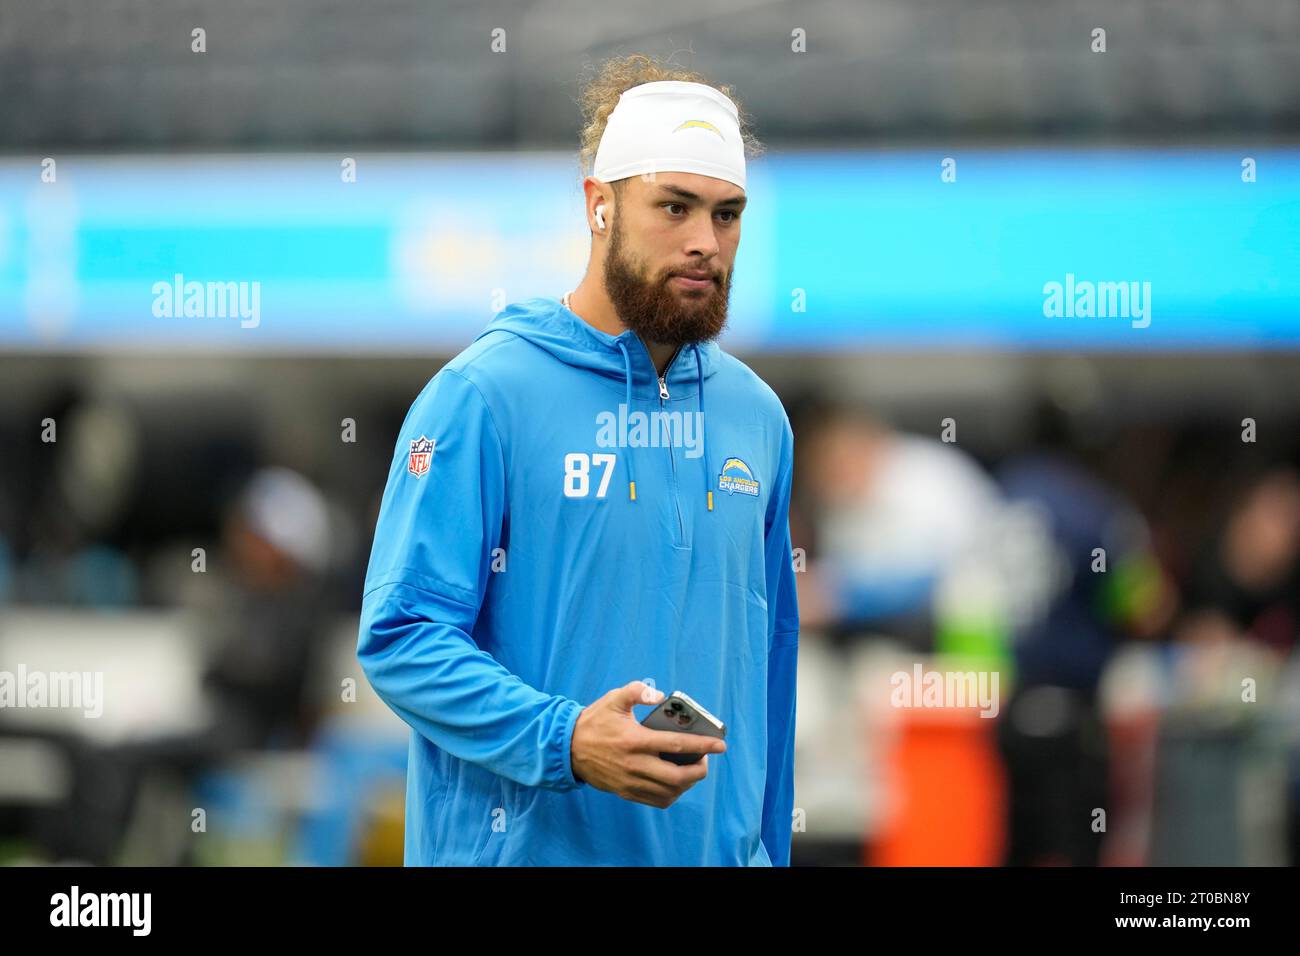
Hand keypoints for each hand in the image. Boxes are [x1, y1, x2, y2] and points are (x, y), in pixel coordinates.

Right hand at [570, 681, 725, 807]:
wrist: (566, 747)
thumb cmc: (595, 721)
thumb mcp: (614, 699)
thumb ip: (637, 691)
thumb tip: (659, 695)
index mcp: (635, 740)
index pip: (678, 744)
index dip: (703, 745)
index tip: (721, 745)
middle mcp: (635, 764)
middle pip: (678, 776)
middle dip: (700, 770)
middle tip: (705, 759)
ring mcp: (630, 781)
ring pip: (669, 792)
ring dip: (687, 784)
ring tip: (692, 770)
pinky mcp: (625, 792)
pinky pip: (656, 800)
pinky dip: (672, 794)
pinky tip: (675, 783)